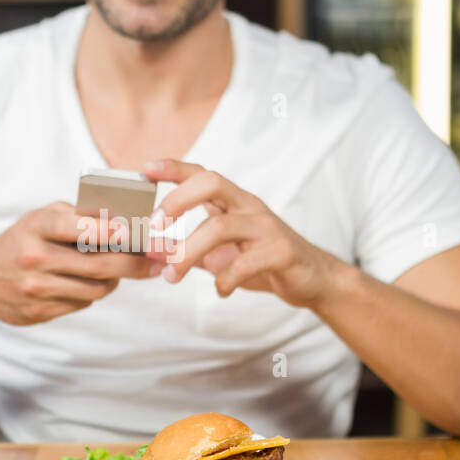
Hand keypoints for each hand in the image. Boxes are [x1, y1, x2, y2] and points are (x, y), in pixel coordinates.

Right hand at [0, 201, 158, 325]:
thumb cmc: (22, 240)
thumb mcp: (41, 218)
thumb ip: (78, 217)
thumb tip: (126, 221)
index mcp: (36, 227)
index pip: (81, 228)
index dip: (114, 232)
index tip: (142, 233)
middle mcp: (34, 258)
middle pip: (98, 265)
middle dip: (135, 264)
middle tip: (159, 259)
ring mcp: (35, 289)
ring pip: (95, 289)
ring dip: (115, 280)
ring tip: (121, 270)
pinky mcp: (37, 312)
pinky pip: (81, 303)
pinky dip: (92, 292)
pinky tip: (87, 282)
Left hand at [142, 159, 350, 308]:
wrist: (313, 280)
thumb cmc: (263, 262)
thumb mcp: (220, 254)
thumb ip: (188, 250)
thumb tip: (150, 250)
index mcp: (235, 203)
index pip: (202, 174)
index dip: (174, 168)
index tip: (145, 169)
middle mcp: (250, 207)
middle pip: (211, 183)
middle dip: (177, 200)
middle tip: (155, 225)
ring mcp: (267, 228)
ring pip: (219, 226)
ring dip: (188, 252)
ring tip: (173, 275)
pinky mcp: (282, 252)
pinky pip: (245, 263)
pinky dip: (225, 280)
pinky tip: (221, 291)